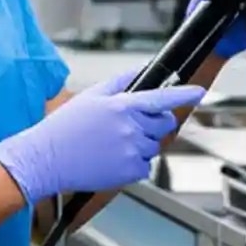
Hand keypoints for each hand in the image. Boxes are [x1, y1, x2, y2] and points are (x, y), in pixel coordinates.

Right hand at [0, 71, 205, 204]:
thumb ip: (120, 83)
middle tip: (130, 126)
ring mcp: (131, 151)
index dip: (184, 94)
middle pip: (163, 124)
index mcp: (121, 106)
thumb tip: (141, 72)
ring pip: (153, 147)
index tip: (199, 92)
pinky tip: (110, 159)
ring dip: (141, 145)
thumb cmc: (64, 128)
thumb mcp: (90, 96)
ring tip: (112, 145)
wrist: (46, 159)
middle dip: (154, 124)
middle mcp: (130, 127)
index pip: (161, 98)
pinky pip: (144, 166)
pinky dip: (133, 164)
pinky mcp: (129, 172)